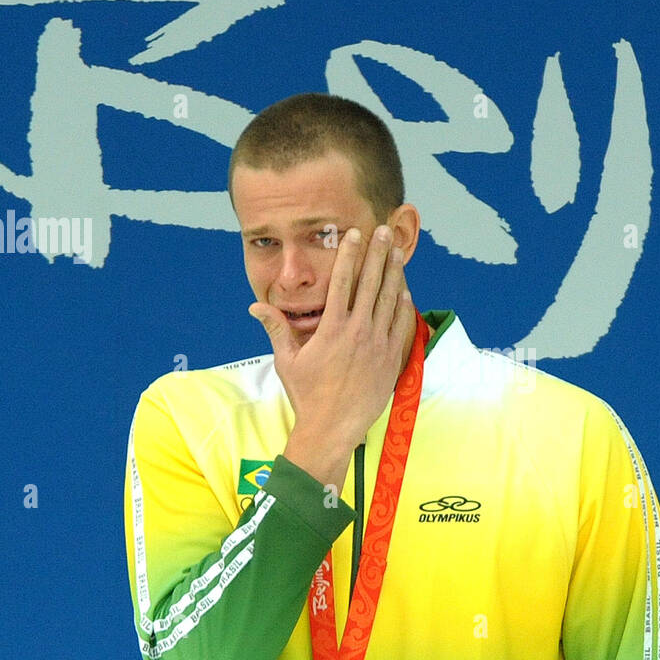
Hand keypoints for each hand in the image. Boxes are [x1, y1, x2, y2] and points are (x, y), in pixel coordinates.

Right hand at [249, 225, 417, 487]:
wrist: (332, 428)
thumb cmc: (307, 395)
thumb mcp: (287, 360)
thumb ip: (276, 329)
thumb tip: (254, 307)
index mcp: (332, 328)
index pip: (342, 281)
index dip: (349, 254)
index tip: (354, 234)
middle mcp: (357, 332)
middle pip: (371, 283)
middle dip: (377, 254)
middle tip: (383, 230)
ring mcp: (377, 345)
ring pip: (388, 301)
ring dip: (394, 274)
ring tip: (397, 251)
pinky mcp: (389, 360)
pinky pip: (399, 326)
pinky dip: (402, 307)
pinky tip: (404, 292)